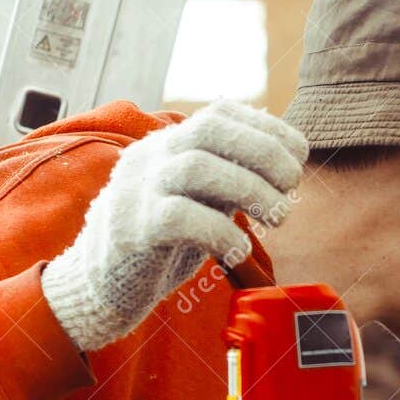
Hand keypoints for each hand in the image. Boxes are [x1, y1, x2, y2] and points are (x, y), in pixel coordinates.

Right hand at [41, 99, 307, 351]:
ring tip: (277, 217)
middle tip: (292, 186)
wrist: (100, 286)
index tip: (299, 155)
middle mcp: (150, 157)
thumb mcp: (197, 200)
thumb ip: (229, 178)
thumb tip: (285, 160)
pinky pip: (178, 218)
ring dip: (251, 190)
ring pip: (196, 168)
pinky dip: (220, 231)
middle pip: (210, 128)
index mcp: (168, 145)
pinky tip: (239, 250)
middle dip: (263, 152)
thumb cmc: (160, 243)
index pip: (220, 114)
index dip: (268, 129)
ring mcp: (137, 191)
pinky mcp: (131, 230)